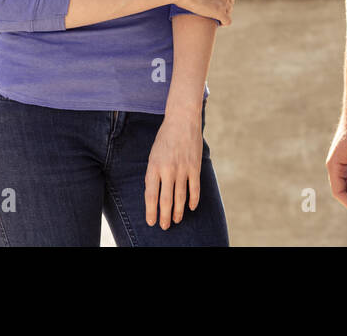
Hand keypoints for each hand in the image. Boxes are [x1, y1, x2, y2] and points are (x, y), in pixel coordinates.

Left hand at [145, 112, 202, 229]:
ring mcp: (182, 168)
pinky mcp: (195, 166)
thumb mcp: (153, 155)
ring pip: (180, 196)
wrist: (182, 120)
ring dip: (178, 211)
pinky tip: (191, 207)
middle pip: (166, 199)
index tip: (151, 222)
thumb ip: (154, 174)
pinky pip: (194, 187)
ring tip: (176, 220)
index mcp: (154, 167)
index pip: (151, 195)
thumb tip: (155, 194)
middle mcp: (168, 170)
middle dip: (164, 216)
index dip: (151, 211)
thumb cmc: (165, 139)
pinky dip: (193, 199)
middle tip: (164, 227)